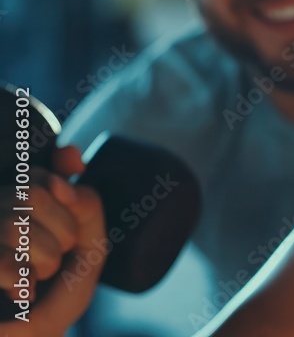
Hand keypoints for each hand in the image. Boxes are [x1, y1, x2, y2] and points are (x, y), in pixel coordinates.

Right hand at [0, 146, 106, 335]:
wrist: (36, 335)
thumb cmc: (61, 290)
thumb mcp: (90, 246)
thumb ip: (87, 205)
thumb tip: (69, 167)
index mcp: (17, 200)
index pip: (39, 174)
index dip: (66, 199)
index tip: (74, 228)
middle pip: (30, 194)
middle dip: (62, 232)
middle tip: (57, 258)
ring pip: (13, 225)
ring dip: (43, 259)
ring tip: (39, 276)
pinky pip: (0, 260)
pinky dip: (20, 279)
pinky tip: (23, 291)